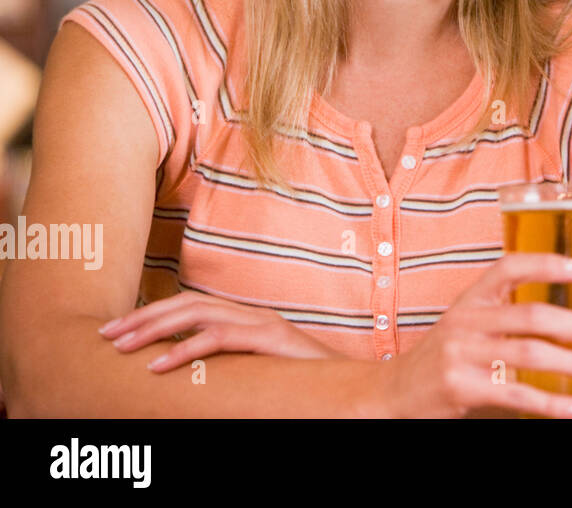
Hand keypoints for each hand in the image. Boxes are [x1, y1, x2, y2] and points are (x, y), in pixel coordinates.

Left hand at [99, 291, 344, 371]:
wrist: (349, 383)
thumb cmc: (300, 381)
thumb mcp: (256, 370)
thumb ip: (227, 363)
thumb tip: (184, 369)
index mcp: (245, 319)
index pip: (190, 305)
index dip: (151, 313)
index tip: (117, 330)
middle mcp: (251, 314)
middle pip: (187, 303)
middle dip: (143, 317)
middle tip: (107, 335)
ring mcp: (262, 323)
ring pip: (198, 314)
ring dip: (155, 329)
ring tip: (123, 347)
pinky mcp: (270, 338)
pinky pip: (219, 339)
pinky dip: (184, 350)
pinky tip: (159, 365)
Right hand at [377, 253, 571, 417]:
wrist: (391, 394)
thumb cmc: (443, 358)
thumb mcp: (467, 325)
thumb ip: (506, 316)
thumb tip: (571, 321)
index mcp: (471, 299)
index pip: (510, 266)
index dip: (548, 263)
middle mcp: (466, 321)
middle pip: (533, 315)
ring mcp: (462, 354)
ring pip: (531, 354)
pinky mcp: (462, 387)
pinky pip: (517, 393)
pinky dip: (553, 403)